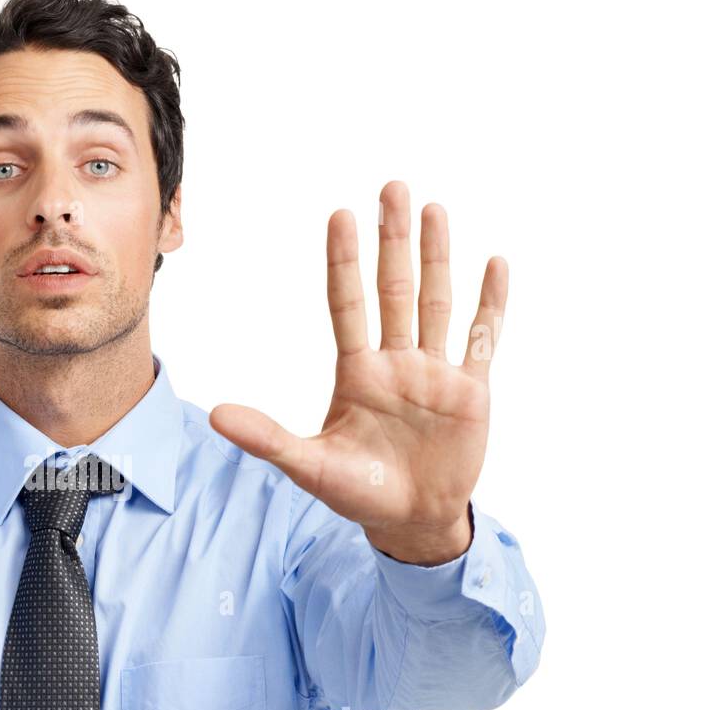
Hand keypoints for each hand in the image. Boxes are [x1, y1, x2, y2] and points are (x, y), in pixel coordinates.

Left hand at [210, 181, 506, 564]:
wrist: (410, 521)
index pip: (347, 304)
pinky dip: (491, 304)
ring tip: (433, 209)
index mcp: (357, 373)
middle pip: (394, 289)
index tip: (339, 216)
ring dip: (438, 257)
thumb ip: (266, 438)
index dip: (343, 262)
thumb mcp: (308, 466)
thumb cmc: (358, 493)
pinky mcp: (470, 391)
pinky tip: (495, 264)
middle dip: (392, 240)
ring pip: (437, 302)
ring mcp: (434, 373)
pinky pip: (482, 338)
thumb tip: (214, 415)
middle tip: (391, 188)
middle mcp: (395, 362)